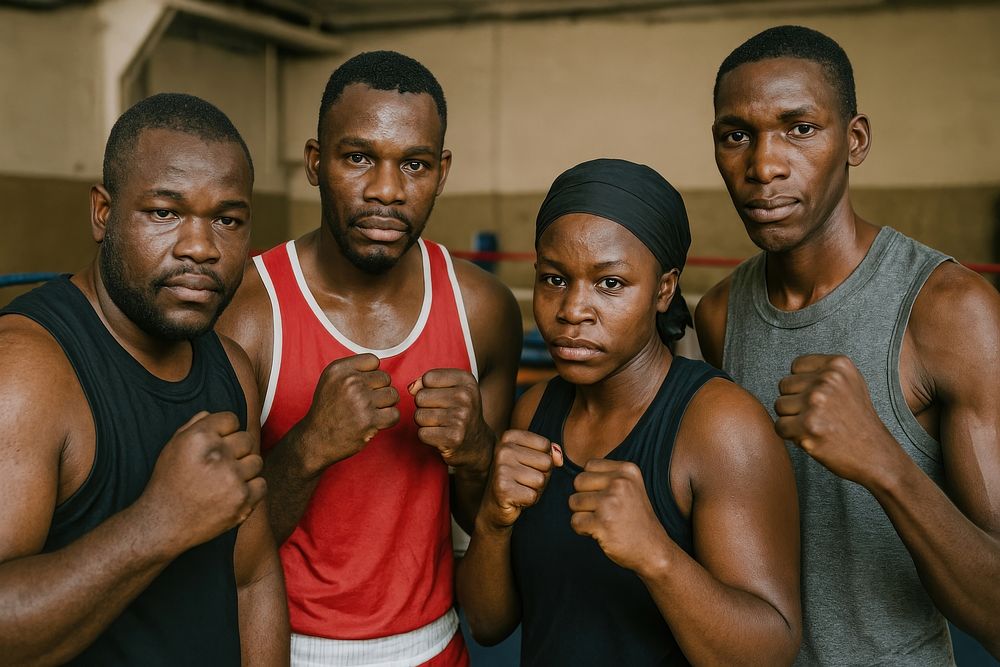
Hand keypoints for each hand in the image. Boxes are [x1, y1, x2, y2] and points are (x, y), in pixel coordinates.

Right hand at [142, 411, 265, 552]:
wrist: (164, 523)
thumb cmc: (168, 483)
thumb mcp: (172, 447)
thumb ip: (193, 426)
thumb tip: (212, 414)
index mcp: (199, 438)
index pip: (231, 419)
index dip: (225, 431)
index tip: (217, 443)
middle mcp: (218, 455)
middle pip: (247, 439)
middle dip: (236, 450)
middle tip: (220, 465)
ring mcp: (232, 478)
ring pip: (256, 461)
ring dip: (244, 470)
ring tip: (225, 480)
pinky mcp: (243, 500)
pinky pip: (262, 484)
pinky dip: (251, 490)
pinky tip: (233, 493)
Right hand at [298, 353, 399, 472]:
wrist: (316, 439)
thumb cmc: (327, 410)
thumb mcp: (331, 380)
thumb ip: (353, 370)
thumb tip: (380, 367)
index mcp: (339, 369)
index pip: (373, 360)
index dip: (372, 374)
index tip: (362, 386)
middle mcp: (350, 382)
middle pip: (385, 378)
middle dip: (380, 390)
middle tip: (366, 403)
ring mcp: (361, 400)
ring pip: (393, 395)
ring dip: (386, 405)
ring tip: (371, 412)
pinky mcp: (369, 420)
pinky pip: (394, 414)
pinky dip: (388, 420)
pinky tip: (375, 422)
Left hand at [409, 369, 492, 472]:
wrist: (477, 442)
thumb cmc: (459, 412)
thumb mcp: (451, 389)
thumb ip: (429, 382)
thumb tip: (411, 388)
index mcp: (466, 381)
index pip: (428, 378)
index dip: (428, 389)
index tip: (441, 397)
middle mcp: (466, 397)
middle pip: (420, 397)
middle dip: (424, 407)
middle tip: (440, 413)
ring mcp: (461, 418)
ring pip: (419, 416)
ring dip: (424, 423)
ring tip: (440, 424)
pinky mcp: (453, 438)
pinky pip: (422, 433)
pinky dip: (427, 436)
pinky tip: (440, 436)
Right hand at [478, 429, 562, 531]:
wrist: (495, 505)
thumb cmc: (518, 480)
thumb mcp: (534, 460)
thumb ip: (549, 453)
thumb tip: (559, 458)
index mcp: (509, 437)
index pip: (545, 445)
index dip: (543, 459)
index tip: (527, 466)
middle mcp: (503, 450)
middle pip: (546, 462)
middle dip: (541, 475)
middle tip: (524, 480)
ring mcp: (501, 469)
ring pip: (541, 480)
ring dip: (536, 489)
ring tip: (521, 488)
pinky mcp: (503, 489)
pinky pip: (533, 495)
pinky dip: (529, 501)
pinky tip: (517, 498)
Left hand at [569, 459, 669, 575]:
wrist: (653, 549)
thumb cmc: (636, 519)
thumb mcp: (631, 487)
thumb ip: (608, 476)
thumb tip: (577, 476)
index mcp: (627, 470)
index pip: (589, 465)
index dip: (591, 483)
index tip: (605, 496)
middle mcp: (620, 483)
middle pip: (578, 481)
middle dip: (584, 498)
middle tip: (601, 511)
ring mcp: (611, 502)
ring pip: (574, 501)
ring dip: (582, 514)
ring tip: (602, 521)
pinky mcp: (602, 522)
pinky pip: (575, 521)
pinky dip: (582, 529)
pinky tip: (600, 531)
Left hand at [774, 354, 900, 484]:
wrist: (875, 453)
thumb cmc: (858, 420)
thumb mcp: (850, 382)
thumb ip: (823, 372)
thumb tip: (792, 372)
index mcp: (838, 365)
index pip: (796, 366)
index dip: (803, 384)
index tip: (819, 398)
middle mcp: (827, 380)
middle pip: (785, 385)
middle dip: (796, 401)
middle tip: (818, 415)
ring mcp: (817, 402)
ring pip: (780, 405)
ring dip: (792, 419)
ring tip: (816, 425)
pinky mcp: (808, 426)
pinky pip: (779, 426)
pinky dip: (790, 435)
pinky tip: (811, 437)